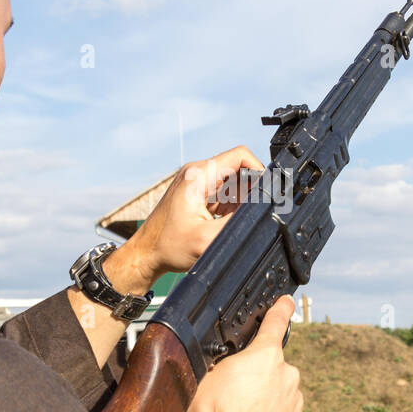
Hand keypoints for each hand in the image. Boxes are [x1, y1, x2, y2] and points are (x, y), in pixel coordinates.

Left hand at [108, 146, 265, 293]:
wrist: (146, 255)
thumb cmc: (168, 247)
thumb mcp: (208, 238)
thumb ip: (238, 223)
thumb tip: (261, 211)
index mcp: (199, 175)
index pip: (240, 156)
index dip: (259, 171)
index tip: (266, 192)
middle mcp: (198, 173)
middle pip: (239, 169)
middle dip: (252, 190)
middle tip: (251, 214)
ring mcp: (197, 183)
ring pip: (234, 182)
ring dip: (242, 201)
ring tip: (231, 223)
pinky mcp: (198, 195)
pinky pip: (225, 194)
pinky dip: (232, 208)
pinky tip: (224, 225)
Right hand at [187, 296, 303, 411]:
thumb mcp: (206, 379)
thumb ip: (220, 366)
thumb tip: (217, 368)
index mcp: (264, 355)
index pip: (276, 322)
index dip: (281, 309)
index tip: (287, 301)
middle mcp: (286, 374)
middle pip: (271, 366)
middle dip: (256, 375)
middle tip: (234, 392)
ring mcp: (294, 400)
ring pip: (278, 391)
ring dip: (264, 398)